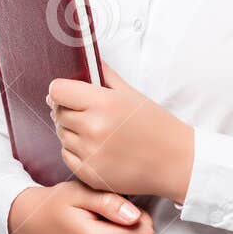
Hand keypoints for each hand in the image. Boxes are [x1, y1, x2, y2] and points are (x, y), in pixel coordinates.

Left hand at [48, 63, 194, 202]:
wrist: (175, 162)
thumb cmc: (156, 125)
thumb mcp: (132, 94)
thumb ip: (105, 75)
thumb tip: (85, 59)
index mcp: (104, 103)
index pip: (57, 90)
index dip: (61, 90)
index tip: (68, 93)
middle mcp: (93, 128)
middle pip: (57, 112)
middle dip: (67, 110)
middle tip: (87, 112)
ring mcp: (90, 153)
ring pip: (61, 134)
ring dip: (71, 131)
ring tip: (96, 131)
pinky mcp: (89, 174)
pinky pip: (66, 155)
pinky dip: (75, 150)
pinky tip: (95, 147)